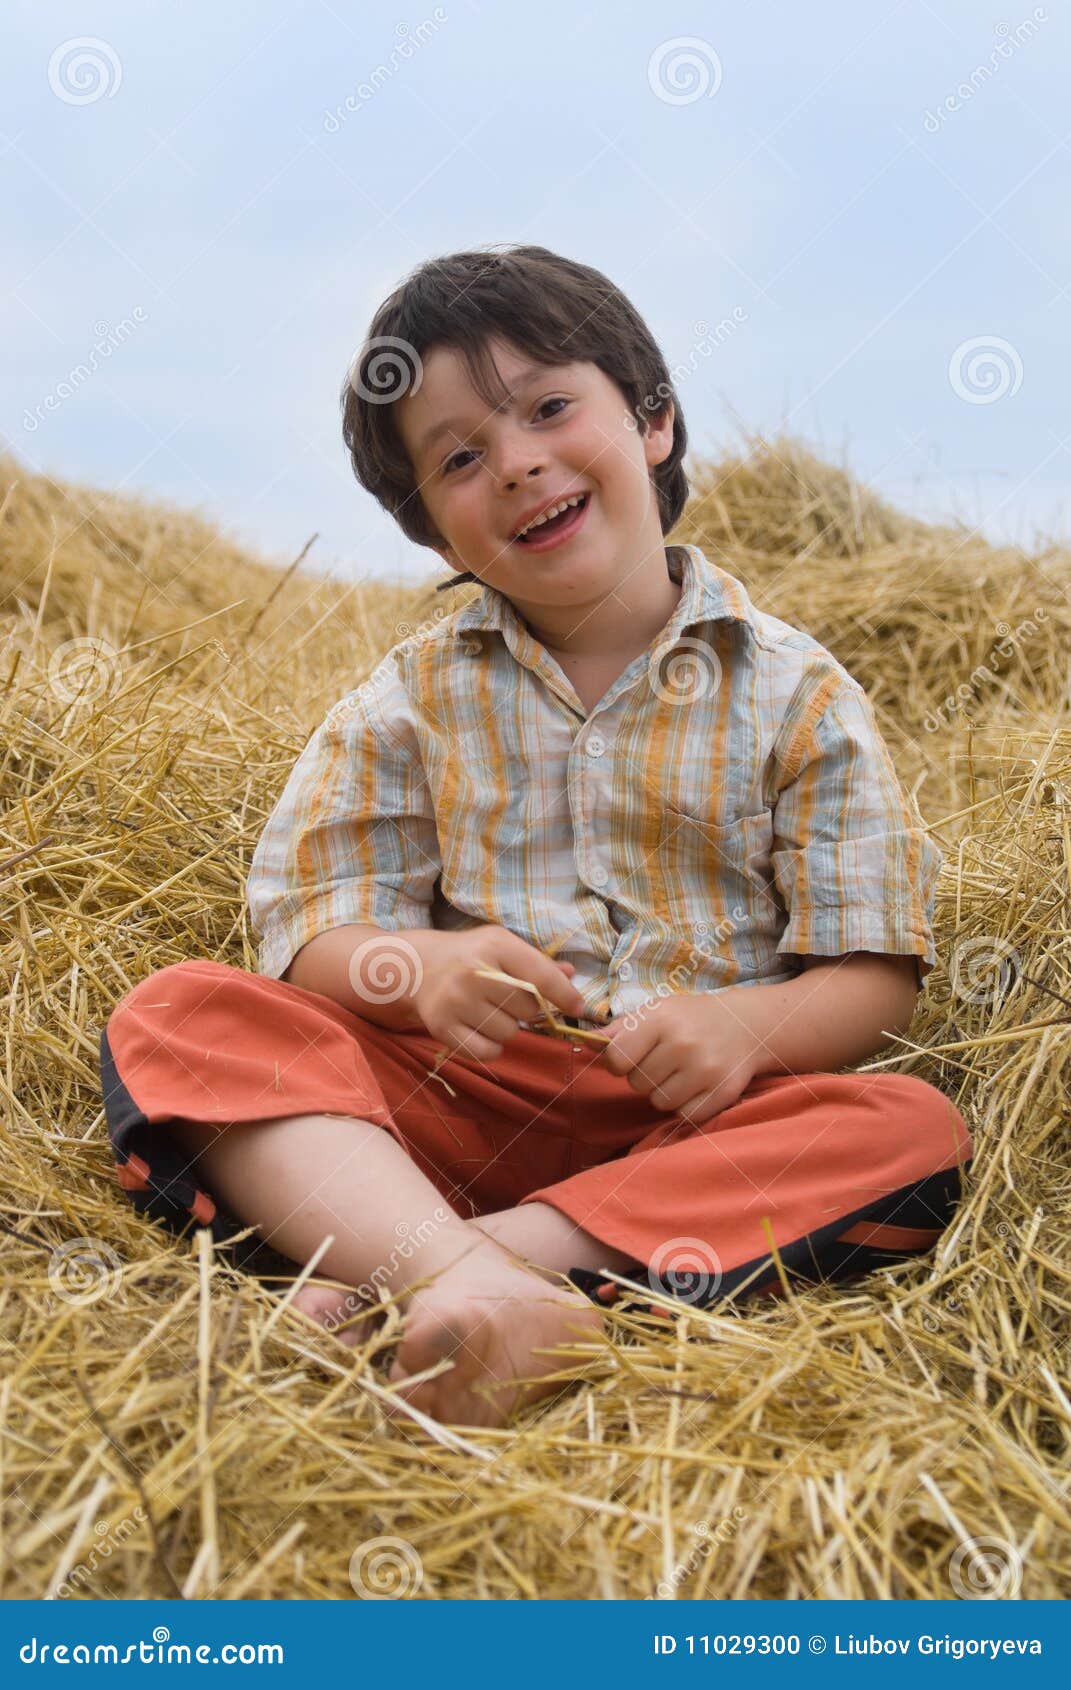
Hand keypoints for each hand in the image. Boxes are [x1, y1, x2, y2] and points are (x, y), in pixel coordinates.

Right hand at [409, 925, 586, 1062]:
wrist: (417, 967)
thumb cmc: (469, 956)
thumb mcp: (501, 946)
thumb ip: (537, 963)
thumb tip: (571, 976)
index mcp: (494, 946)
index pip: (540, 976)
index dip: (564, 995)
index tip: (578, 1007)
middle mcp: (474, 973)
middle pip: (527, 1009)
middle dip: (526, 1009)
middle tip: (507, 998)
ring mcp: (456, 1002)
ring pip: (509, 1033)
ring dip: (507, 1027)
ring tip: (488, 1010)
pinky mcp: (442, 1027)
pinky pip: (487, 1052)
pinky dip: (492, 1047)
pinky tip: (481, 1029)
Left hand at [598, 991, 761, 1125]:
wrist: (745, 1026)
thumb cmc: (690, 1018)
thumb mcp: (656, 1011)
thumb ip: (620, 1029)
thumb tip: (586, 1042)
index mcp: (660, 1020)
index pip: (616, 1058)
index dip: (618, 1063)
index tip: (629, 1058)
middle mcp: (682, 1044)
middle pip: (637, 1083)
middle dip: (644, 1076)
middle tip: (663, 1062)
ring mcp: (704, 1070)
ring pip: (659, 1102)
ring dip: (664, 1093)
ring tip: (679, 1073)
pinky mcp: (721, 1092)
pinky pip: (684, 1115)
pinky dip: (685, 1106)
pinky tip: (695, 1086)